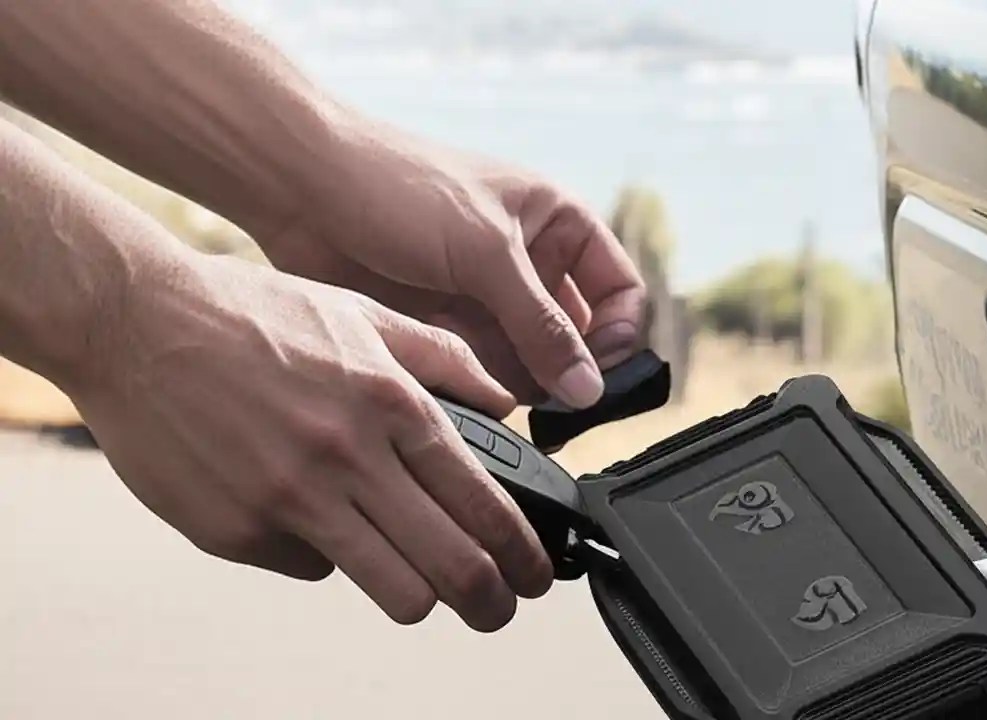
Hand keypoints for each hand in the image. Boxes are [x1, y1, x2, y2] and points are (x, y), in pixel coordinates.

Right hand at [71, 253, 553, 628]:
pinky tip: (308, 516)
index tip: (534, 574)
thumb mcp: (363, 314)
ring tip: (419, 585)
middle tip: (498, 609)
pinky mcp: (237, 531)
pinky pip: (309, 567)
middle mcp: (348, 457)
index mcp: (390, 403)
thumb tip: (506, 405)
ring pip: (393, 589)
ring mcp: (291, 500)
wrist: (134, 321)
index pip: (484, 502)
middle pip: (452, 565)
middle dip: (492, 601)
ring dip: (419, 597)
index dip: (523, 553)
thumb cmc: (249, 313)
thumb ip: (446, 359)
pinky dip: (323, 553)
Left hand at [259, 119, 646, 405]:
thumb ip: (541, 325)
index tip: (599, 375)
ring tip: (509, 409)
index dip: (620, 334)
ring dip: (527, 390)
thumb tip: (588, 389)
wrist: (303, 188)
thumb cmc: (399, 189)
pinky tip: (470, 402)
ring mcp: (488, 301)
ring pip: (532, 364)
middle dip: (572, 375)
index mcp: (558, 224)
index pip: (619, 292)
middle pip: (579, 338)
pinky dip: (484, 394)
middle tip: (560, 414)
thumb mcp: (486, 253)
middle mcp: (530, 265)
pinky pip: (484, 375)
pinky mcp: (448, 330)